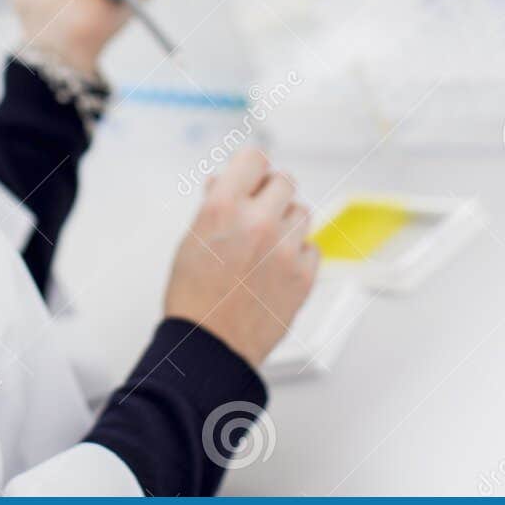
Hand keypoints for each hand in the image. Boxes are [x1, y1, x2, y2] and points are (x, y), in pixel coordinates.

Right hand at [163, 148, 318, 368]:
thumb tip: (224, 183)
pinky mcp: (304, 275)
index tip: (252, 176)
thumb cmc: (194, 298)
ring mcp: (284, 249)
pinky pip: (312, 247)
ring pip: (301, 212)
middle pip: (284, 181)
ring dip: (287, 222)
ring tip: (267, 245)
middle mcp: (257, 222)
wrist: (210, 346)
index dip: (251, 167)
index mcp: (223, 208)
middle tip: (260, 211)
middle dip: (271, 193)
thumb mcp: (192, 239)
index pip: (254, 158)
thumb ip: (214, 205)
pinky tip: (278, 266)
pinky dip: (299, 253)